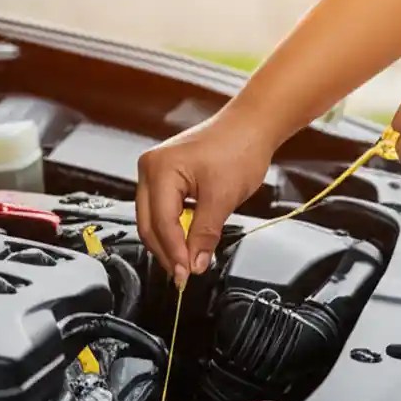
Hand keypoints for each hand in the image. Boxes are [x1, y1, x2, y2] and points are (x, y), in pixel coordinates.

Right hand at [137, 111, 274, 287]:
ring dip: (169, 241)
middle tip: (184, 275)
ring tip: (187, 261)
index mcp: (159, 170)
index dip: (174, 253)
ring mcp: (155, 171)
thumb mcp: (223, 197)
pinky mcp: (165, 176)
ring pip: (153, 219)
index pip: (162, 223)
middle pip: (149, 224)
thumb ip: (205, 234)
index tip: (186, 275)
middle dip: (167, 251)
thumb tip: (196, 263)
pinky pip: (162, 209)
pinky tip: (187, 241)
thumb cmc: (239, 147)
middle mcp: (150, 168)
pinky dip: (174, 228)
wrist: (251, 126)